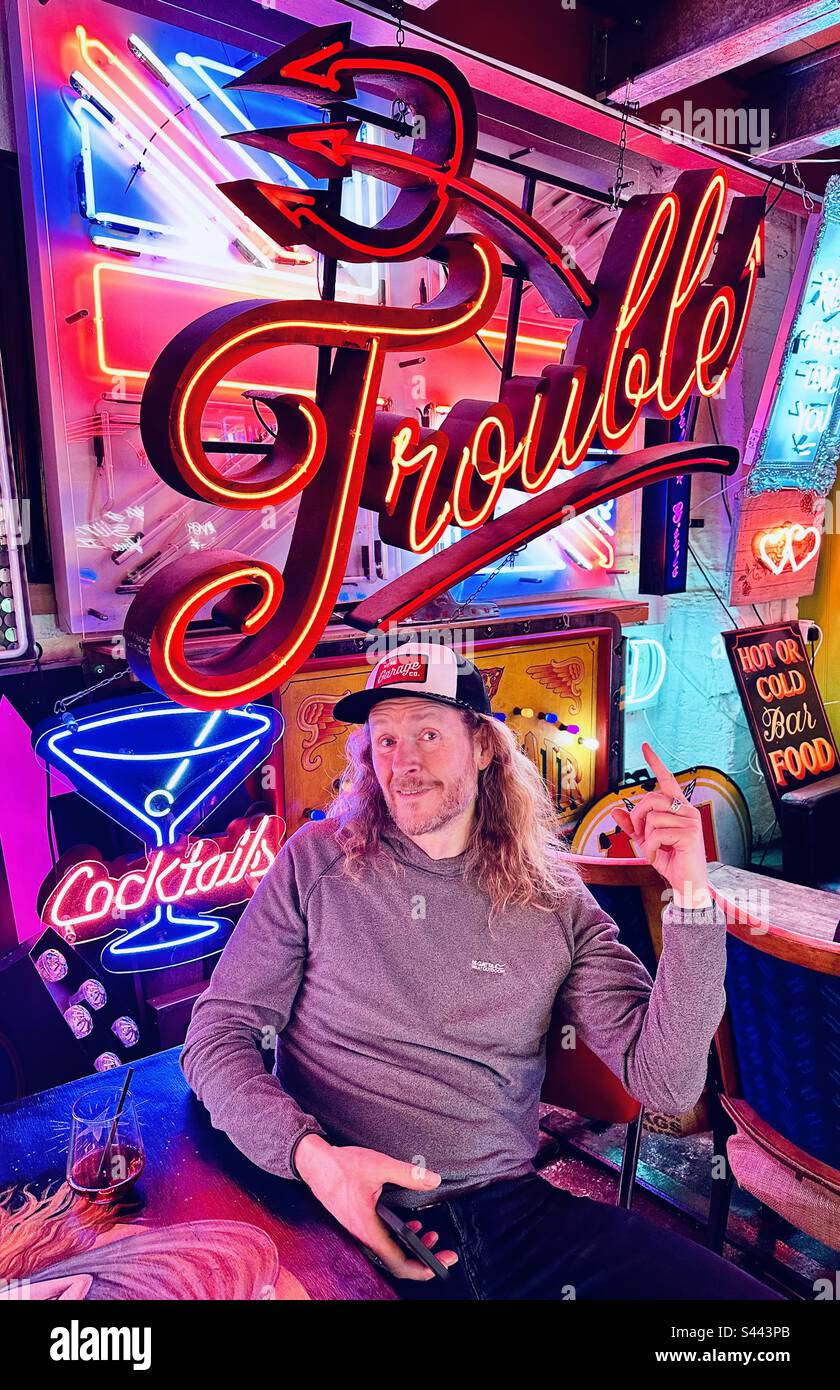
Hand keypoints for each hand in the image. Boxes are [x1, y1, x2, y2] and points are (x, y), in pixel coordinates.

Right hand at [293, 1134, 458, 1279]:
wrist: (315, 1163)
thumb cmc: (341, 1166)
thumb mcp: (379, 1166)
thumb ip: (408, 1174)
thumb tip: (432, 1179)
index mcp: (368, 1228)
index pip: (398, 1262)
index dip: (423, 1267)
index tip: (442, 1262)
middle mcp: (363, 1235)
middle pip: (396, 1262)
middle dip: (423, 1260)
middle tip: (443, 1254)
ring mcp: (360, 1230)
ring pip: (390, 1251)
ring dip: (412, 1248)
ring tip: (431, 1237)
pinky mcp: (359, 1223)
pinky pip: (382, 1240)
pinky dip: (400, 1238)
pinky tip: (412, 1224)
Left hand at [612, 743, 711, 908]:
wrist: (687, 883)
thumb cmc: (670, 860)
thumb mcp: (646, 841)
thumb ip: (632, 826)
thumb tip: (615, 811)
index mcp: (678, 808)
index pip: (666, 779)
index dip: (655, 763)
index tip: (644, 747)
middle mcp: (687, 810)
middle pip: (650, 799)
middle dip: (637, 817)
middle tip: (639, 835)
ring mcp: (691, 821)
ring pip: (652, 818)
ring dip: (645, 837)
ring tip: (653, 849)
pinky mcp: (690, 834)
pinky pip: (656, 834)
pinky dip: (649, 848)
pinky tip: (657, 856)